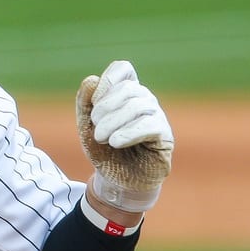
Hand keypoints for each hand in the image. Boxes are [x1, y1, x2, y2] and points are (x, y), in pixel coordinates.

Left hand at [76, 60, 173, 211]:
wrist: (116, 181)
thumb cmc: (104, 151)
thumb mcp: (86, 126)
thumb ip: (85, 102)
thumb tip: (91, 79)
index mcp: (126, 94)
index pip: (123, 69)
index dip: (107, 82)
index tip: (95, 104)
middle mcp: (144, 100)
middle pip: (128, 89)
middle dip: (105, 109)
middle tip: (95, 129)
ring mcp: (157, 116)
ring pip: (139, 106)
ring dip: (113, 123)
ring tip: (103, 139)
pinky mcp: (164, 136)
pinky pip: (150, 124)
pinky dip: (128, 132)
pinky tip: (116, 142)